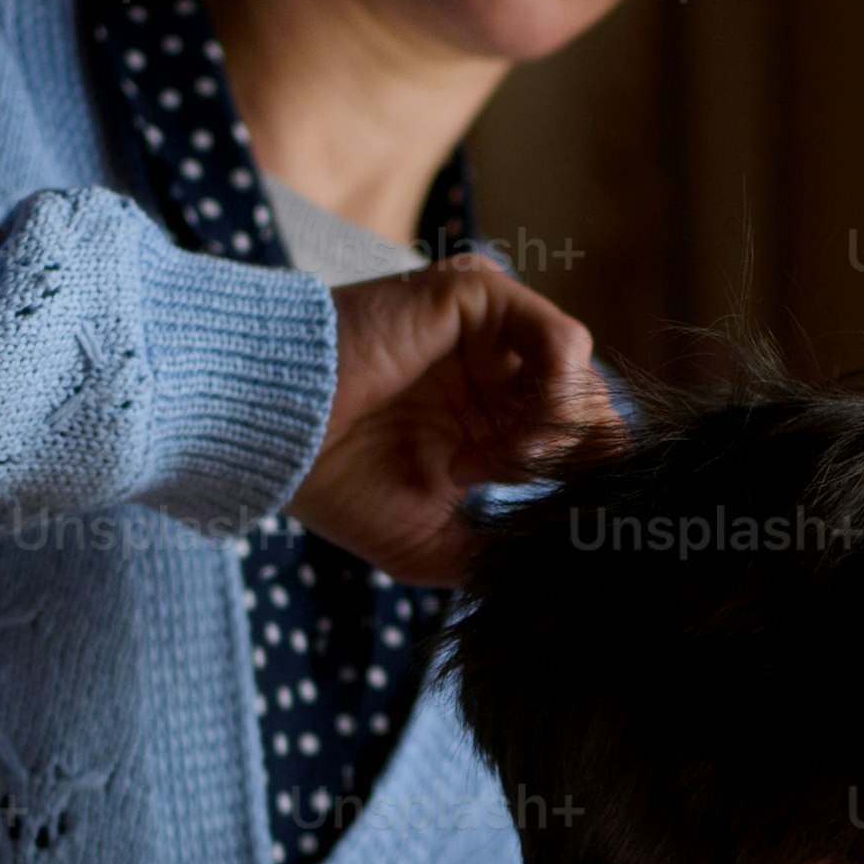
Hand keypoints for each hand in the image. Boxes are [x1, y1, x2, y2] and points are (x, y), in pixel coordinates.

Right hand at [298, 257, 603, 585]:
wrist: (276, 431)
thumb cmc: (333, 483)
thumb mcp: (432, 543)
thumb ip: (497, 550)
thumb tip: (557, 567)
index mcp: (481, 420)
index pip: (573, 442)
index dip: (584, 483)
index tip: (564, 525)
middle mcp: (490, 371)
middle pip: (587, 408)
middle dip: (575, 459)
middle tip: (525, 487)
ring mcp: (486, 332)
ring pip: (581, 375)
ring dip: (561, 428)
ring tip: (508, 461)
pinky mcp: (477, 296)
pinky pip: (564, 339)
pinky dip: (559, 391)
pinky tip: (517, 431)